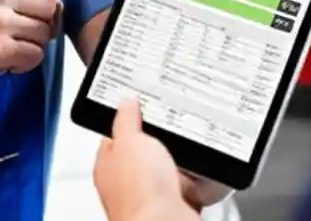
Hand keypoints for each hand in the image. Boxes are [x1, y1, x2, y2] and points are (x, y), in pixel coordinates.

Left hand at [94, 98, 201, 220]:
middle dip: (161, 142)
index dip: (128, 121)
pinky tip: (201, 174)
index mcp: (108, 165)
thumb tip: (126, 104)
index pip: (116, 138)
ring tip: (190, 149)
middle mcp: (128, 184)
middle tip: (172, 127)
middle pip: (146, 154)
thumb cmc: (138, 192)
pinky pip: (191, 187)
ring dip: (182, 162)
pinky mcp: (175, 207)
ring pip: (171, 171)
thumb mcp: (129, 140)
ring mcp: (153, 197)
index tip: (142, 107)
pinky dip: (199, 181)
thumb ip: (126, 120)